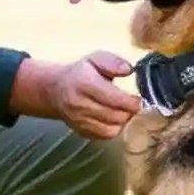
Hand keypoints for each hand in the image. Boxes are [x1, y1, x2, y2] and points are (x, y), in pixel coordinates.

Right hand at [9, 52, 141, 139]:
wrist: (56, 90)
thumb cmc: (80, 73)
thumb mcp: (95, 59)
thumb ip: (113, 62)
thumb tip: (128, 70)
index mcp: (84, 83)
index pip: (114, 98)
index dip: (131, 101)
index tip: (137, 97)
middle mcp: (80, 104)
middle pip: (116, 115)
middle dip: (129, 111)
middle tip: (132, 103)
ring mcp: (79, 120)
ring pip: (112, 128)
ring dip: (123, 120)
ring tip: (123, 110)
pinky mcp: (81, 131)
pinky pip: (105, 135)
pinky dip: (114, 128)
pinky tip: (114, 118)